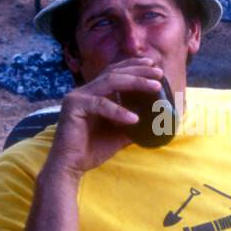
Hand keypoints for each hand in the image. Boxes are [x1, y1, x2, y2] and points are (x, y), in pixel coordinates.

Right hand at [46, 56, 164, 176]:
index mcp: (94, 94)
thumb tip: (156, 122)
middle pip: (114, 73)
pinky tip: (134, 119)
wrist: (71, 166)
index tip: (153, 64)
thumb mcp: (119, 134)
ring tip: (155, 86)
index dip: (133, 65)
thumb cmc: (92, 150)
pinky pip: (100, 104)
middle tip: (159, 72)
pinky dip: (118, 111)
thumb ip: (133, 124)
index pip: (115, 73)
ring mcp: (78, 97)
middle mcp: (85, 91)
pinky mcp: (73, 107)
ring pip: (109, 82)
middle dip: (139, 70)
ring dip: (135, 82)